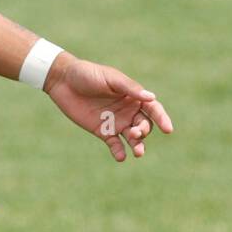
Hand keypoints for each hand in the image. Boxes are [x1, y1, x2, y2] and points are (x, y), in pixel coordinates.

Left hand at [45, 55, 174, 161]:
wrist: (63, 80)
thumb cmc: (88, 74)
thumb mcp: (110, 78)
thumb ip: (130, 88)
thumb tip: (152, 97)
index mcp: (133, 95)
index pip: (153, 108)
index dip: (162, 118)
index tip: (168, 129)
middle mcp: (128, 110)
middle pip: (144, 125)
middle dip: (144, 131)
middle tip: (136, 132)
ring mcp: (116, 121)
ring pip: (133, 138)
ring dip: (137, 145)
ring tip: (137, 152)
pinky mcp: (102, 131)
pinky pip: (115, 145)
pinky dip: (119, 152)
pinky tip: (120, 156)